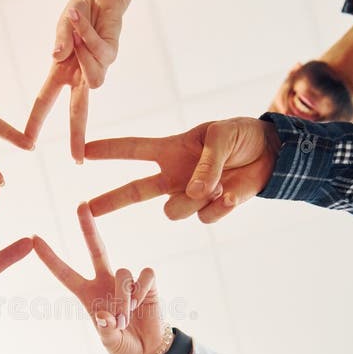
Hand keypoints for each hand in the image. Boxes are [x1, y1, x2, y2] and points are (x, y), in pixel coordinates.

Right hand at [25, 0, 124, 161]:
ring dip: (81, 51)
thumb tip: (57, 55)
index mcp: (61, 74)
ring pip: (95, 81)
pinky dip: (86, 33)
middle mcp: (79, 76)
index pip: (45, 102)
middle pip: (78, 112)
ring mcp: (96, 67)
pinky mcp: (111, 55)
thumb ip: (60, 41)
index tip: (29, 143)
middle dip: (77, 134)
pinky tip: (81, 17)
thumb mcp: (62, 25)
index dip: (36, 123)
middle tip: (77, 159)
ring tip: (76, 27)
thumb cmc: (78, 13)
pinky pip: (99, 53)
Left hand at [33, 203, 163, 353]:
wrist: (150, 351)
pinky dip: (142, 290)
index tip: (33, 239)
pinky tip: (141, 304)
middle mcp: (106, 282)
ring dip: (123, 298)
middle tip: (81, 205)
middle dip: (88, 227)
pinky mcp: (147, 282)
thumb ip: (105, 331)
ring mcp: (127, 281)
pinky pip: (144, 274)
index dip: (50, 258)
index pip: (65, 273)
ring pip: (122, 272)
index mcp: (88, 295)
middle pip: (96, 248)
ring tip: (126, 317)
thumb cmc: (123, 347)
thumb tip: (104, 315)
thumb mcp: (110, 343)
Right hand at [86, 117, 280, 222]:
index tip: (82, 151)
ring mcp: (189, 196)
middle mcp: (173, 176)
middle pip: (133, 192)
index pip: (132, 150)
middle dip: (109, 201)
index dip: (107, 150)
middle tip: (85, 209)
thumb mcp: (221, 136)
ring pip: (175, 211)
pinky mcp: (209, 210)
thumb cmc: (240, 136)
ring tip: (218, 181)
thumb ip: (205, 164)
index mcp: (170, 151)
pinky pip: (206, 217)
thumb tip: (195, 193)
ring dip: (196, 197)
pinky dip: (222, 204)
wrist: (270, 155)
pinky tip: (232, 191)